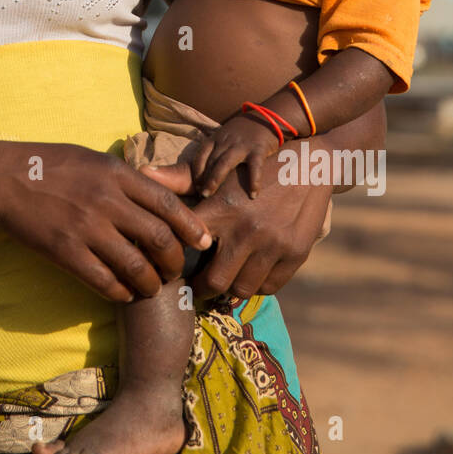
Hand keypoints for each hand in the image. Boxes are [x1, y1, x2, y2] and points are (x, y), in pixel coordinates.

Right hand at [0, 140, 212, 304]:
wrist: (2, 177)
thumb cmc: (50, 164)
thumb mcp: (94, 159)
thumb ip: (126, 178)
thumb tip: (159, 199)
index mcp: (117, 174)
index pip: (168, 204)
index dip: (192, 227)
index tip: (202, 241)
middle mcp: (107, 201)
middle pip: (159, 239)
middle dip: (174, 262)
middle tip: (173, 270)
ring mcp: (86, 228)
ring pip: (136, 266)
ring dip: (150, 283)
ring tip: (150, 288)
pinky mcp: (66, 252)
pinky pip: (105, 281)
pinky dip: (120, 292)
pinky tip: (123, 293)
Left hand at [136, 157, 330, 299]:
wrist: (310, 163)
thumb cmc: (254, 166)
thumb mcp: (219, 167)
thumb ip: (179, 178)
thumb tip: (142, 173)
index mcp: (222, 210)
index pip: (188, 249)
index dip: (176, 264)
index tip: (171, 270)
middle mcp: (248, 231)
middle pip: (215, 282)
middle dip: (202, 288)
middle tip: (197, 287)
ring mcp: (274, 245)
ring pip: (242, 289)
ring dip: (230, 290)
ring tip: (223, 282)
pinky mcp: (295, 254)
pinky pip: (269, 287)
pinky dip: (256, 286)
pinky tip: (247, 276)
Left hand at [189, 116, 279, 198]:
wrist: (266, 117)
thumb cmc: (243, 132)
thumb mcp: (225, 135)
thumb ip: (216, 150)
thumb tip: (205, 172)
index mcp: (216, 138)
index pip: (201, 155)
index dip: (196, 171)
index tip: (195, 186)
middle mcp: (226, 141)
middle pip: (210, 161)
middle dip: (203, 179)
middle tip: (201, 194)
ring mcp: (242, 145)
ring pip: (224, 163)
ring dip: (215, 180)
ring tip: (210, 195)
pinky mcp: (258, 149)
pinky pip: (255, 167)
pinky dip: (254, 181)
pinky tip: (253, 195)